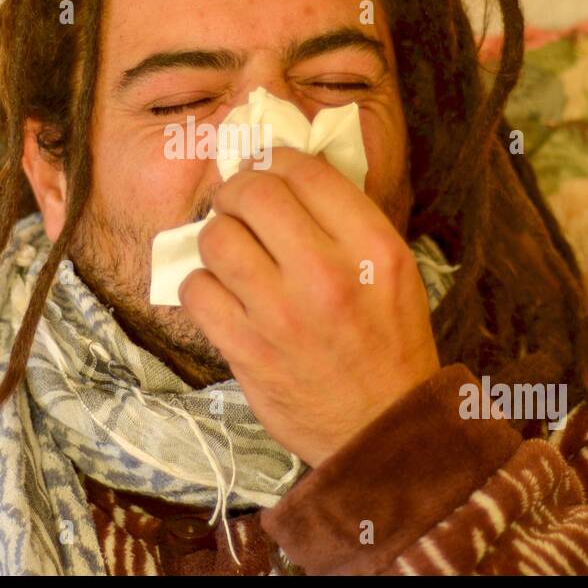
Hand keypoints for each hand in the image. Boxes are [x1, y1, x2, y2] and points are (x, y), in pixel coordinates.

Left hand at [177, 147, 440, 466]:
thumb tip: (287, 171)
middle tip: (236, 202)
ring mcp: (281, 314)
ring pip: (216, 237)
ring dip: (217, 238)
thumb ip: (346, 219)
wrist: (382, 428)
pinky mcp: (246, 350)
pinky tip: (220, 293)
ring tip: (230, 252)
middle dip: (236, 190)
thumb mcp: (391, 269)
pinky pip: (196, 289)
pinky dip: (201, 286)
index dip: (275, 158)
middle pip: (253, 194)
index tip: (266, 167)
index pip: (306, 171)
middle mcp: (326, 274)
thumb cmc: (387, 343)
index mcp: (371, 248)